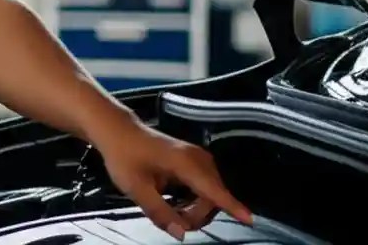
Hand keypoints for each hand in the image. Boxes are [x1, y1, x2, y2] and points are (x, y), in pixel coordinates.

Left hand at [93, 122, 251, 240]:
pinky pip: (203, 186)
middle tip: (173, 222)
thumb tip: (181, 234)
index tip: (250, 219)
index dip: (232, 206)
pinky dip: (193, 199)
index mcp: (185, 163)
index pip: (214, 189)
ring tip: (171, 213)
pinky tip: (175, 204)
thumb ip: (160, 212)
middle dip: (197, 215)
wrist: (117, 133)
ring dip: (195, 209)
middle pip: (213, 196)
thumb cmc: (124, 158)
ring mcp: (197, 158)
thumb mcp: (136, 189)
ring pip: (209, 193)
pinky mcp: (193, 161)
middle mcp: (197, 159)